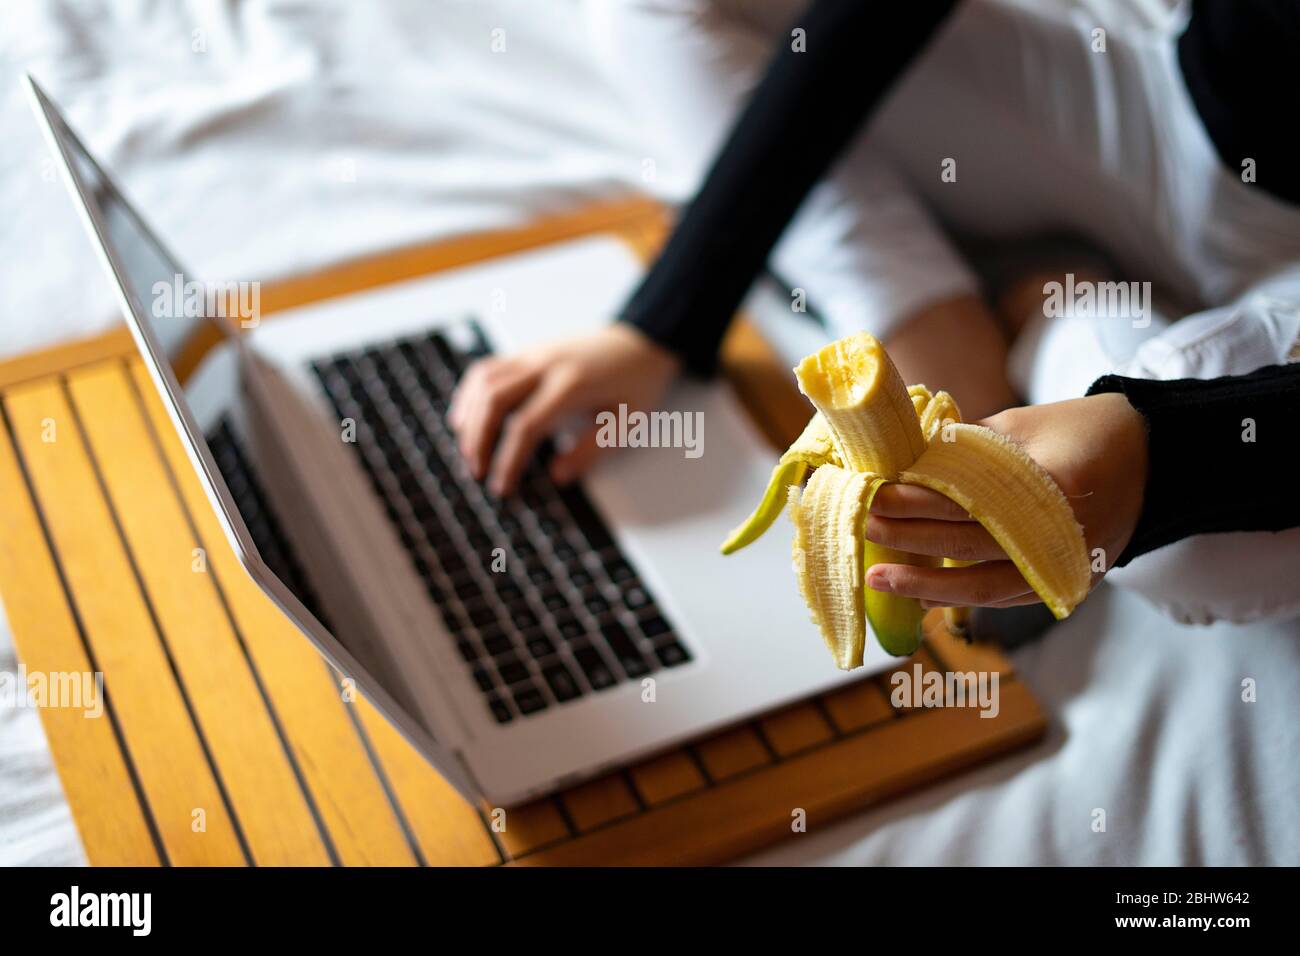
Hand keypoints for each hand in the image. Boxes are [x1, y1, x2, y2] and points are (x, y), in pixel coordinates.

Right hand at [447, 324, 680, 494]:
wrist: (642, 337)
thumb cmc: (638, 380)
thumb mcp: (627, 421)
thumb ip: (591, 450)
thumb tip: (556, 475)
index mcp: (572, 384)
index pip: (526, 425)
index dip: (508, 459)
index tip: (502, 487)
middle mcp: (545, 364)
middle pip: (494, 400)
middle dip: (479, 440)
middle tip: (476, 473)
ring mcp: (533, 354)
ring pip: (484, 382)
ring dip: (469, 418)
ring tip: (467, 451)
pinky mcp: (527, 351)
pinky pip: (487, 368)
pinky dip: (470, 393)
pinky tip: (464, 417)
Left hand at [863, 393, 1148, 607]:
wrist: (1153, 461)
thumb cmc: (1082, 430)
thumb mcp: (1024, 425)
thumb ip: (968, 451)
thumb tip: (903, 467)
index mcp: (1056, 484)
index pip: (969, 498)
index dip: (917, 500)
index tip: (875, 494)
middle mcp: (1063, 534)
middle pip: (970, 543)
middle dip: (909, 538)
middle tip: (863, 526)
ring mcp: (1066, 565)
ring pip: (985, 586)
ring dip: (927, 583)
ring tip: (879, 577)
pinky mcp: (1065, 582)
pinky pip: (1005, 597)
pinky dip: (962, 597)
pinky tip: (922, 596)